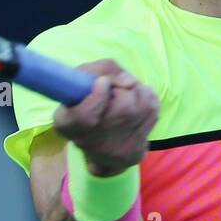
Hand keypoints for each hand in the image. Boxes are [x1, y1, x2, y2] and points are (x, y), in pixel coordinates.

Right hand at [51, 60, 159, 175]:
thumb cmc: (88, 103)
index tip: (103, 82)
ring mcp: (115, 150)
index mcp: (68, 125)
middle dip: (124, 88)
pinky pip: (152, 109)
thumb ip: (100, 69)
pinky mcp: (136, 151)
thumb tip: (128, 81)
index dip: (98, 96)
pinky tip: (136, 104)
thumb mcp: (81, 82)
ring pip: (141, 105)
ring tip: (125, 95)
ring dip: (136, 91)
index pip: (85, 115)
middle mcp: (90, 142)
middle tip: (116, 88)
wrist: (102, 148)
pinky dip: (147, 98)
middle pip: (123, 107)